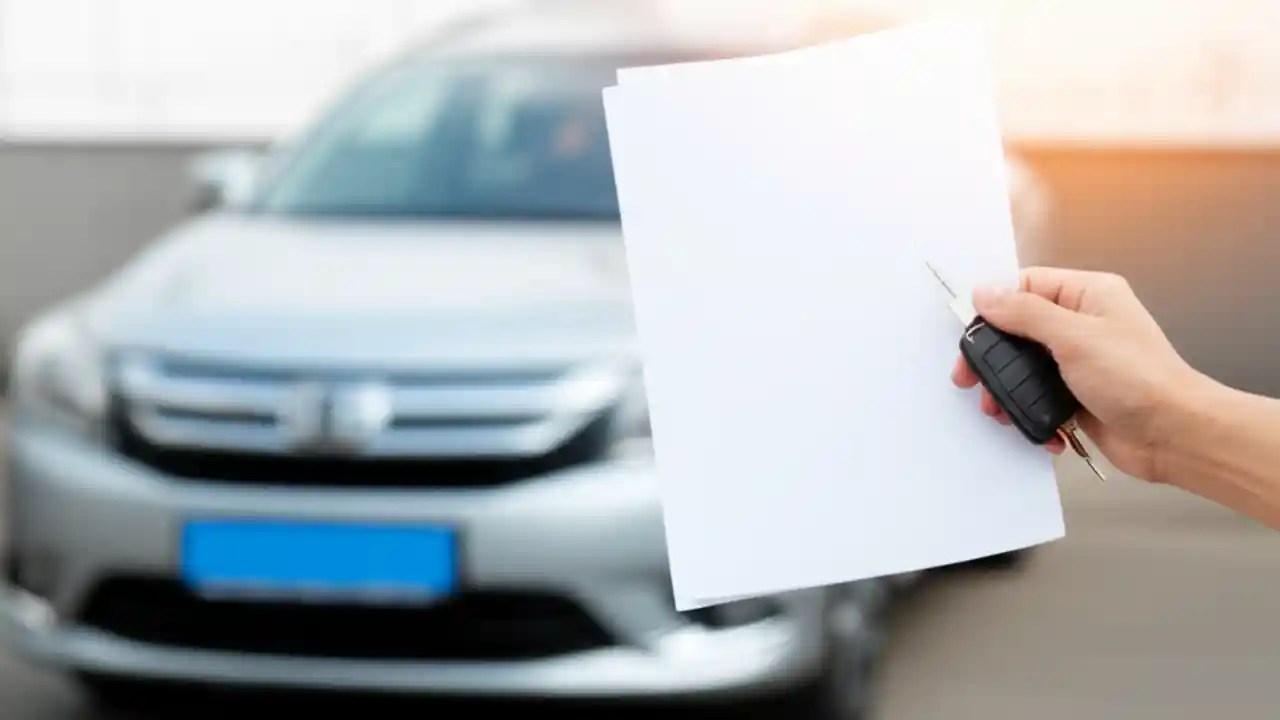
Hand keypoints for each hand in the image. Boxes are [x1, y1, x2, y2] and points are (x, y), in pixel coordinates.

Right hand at [951, 267, 1205, 481]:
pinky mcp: (1077, 395)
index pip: (1026, 286)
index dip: (994, 306)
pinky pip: (1038, 397)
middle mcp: (1083, 323)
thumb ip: (1024, 313)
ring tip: (998, 409)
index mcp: (1088, 294)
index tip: (971, 333)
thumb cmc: (1139, 379)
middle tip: (969, 377)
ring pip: (1024, 367)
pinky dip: (1030, 413)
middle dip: (993, 357)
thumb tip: (985, 293)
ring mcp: (1079, 361)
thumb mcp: (1074, 337)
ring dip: (1007, 390)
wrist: (1174, 435)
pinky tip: (1035, 425)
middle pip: (1018, 329)